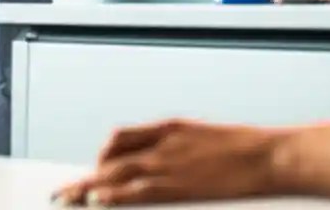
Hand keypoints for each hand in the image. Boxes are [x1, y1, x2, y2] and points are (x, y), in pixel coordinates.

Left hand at [52, 120, 283, 205]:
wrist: (266, 155)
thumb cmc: (243, 148)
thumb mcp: (204, 136)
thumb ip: (178, 145)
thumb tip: (162, 160)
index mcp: (169, 127)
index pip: (120, 137)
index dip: (101, 155)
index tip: (91, 169)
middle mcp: (162, 142)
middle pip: (110, 157)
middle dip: (85, 176)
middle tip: (64, 191)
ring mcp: (167, 163)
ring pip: (115, 175)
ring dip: (87, 188)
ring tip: (67, 199)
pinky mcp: (176, 184)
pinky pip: (135, 191)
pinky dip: (113, 196)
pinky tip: (97, 202)